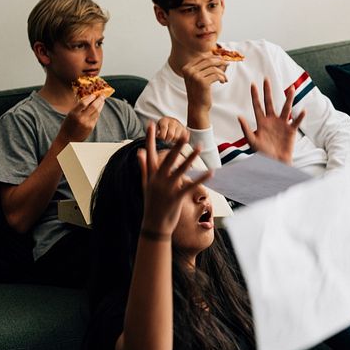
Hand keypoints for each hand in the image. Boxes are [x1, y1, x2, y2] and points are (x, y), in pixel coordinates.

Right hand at [58, 94, 104, 144]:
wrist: (68, 139)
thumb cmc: (67, 126)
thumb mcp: (70, 115)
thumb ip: (78, 108)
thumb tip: (88, 100)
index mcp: (73, 114)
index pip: (83, 103)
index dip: (90, 98)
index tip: (94, 94)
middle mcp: (81, 118)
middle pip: (93, 107)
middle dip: (99, 100)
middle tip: (102, 95)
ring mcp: (87, 123)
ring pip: (97, 112)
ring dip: (100, 105)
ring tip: (102, 101)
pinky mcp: (91, 127)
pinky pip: (96, 117)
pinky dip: (98, 112)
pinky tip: (99, 109)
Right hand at [137, 123, 210, 237]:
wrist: (153, 226)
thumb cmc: (151, 204)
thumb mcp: (145, 185)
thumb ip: (144, 167)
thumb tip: (139, 152)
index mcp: (150, 176)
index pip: (149, 153)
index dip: (150, 138)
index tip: (151, 124)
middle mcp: (158, 180)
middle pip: (168, 159)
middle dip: (177, 146)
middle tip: (185, 134)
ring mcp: (166, 189)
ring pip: (180, 170)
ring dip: (191, 158)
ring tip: (199, 147)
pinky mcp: (176, 198)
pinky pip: (190, 186)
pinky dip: (200, 179)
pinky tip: (210, 172)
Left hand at [154, 117, 186, 142]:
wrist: (171, 124)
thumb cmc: (161, 128)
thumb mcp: (156, 128)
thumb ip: (154, 132)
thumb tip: (155, 137)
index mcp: (164, 120)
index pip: (164, 128)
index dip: (162, 136)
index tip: (161, 139)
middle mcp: (173, 122)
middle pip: (171, 134)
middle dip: (167, 140)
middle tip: (165, 141)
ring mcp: (180, 126)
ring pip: (177, 138)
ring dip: (172, 141)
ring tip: (169, 140)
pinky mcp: (185, 131)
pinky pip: (182, 139)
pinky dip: (178, 141)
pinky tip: (175, 140)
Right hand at [180, 53, 228, 127]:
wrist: (197, 107)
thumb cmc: (199, 92)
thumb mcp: (199, 78)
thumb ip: (207, 67)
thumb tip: (220, 58)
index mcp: (186, 68)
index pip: (202, 57)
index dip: (213, 56)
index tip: (221, 59)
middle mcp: (189, 71)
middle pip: (208, 60)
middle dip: (220, 61)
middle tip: (227, 64)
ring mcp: (195, 76)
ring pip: (214, 68)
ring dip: (222, 72)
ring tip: (224, 78)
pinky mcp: (202, 82)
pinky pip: (217, 75)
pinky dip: (222, 77)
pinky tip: (223, 81)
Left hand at [237, 78, 305, 164]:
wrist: (276, 162)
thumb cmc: (263, 153)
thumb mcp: (252, 142)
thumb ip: (246, 129)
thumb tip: (239, 116)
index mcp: (262, 122)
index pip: (257, 106)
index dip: (255, 95)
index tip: (253, 84)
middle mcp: (272, 120)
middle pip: (270, 102)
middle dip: (268, 91)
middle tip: (266, 79)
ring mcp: (282, 124)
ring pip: (286, 108)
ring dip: (289, 99)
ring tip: (291, 89)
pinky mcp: (291, 130)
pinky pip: (296, 122)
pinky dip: (300, 117)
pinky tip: (303, 111)